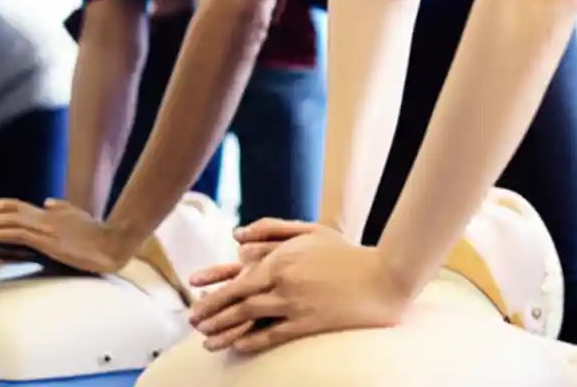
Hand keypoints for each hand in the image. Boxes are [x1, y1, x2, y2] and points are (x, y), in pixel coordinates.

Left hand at [0, 198, 136, 273]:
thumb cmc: (98, 232)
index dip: (4, 206)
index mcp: (49, 214)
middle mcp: (43, 218)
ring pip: (7, 224)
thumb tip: (47, 202)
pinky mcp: (45, 242)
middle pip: (9, 215)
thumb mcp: (77, 216)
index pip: (21, 206)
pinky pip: (16, 237)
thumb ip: (61, 208)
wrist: (112, 243)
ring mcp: (43, 229)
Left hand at [188, 228, 412, 354]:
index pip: (236, 278)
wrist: (383, 277)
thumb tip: (235, 237)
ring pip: (249, 319)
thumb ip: (270, 229)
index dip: (213, 290)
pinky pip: (273, 335)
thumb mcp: (308, 231)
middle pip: (236, 300)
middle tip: (193, 323)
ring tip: (206, 340)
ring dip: (224, 330)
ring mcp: (295, 304)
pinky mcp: (309, 324)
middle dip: (210, 313)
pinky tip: (237, 347)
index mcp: (279, 258)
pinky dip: (252, 341)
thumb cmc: (345, 252)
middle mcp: (282, 281)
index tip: (196, 296)